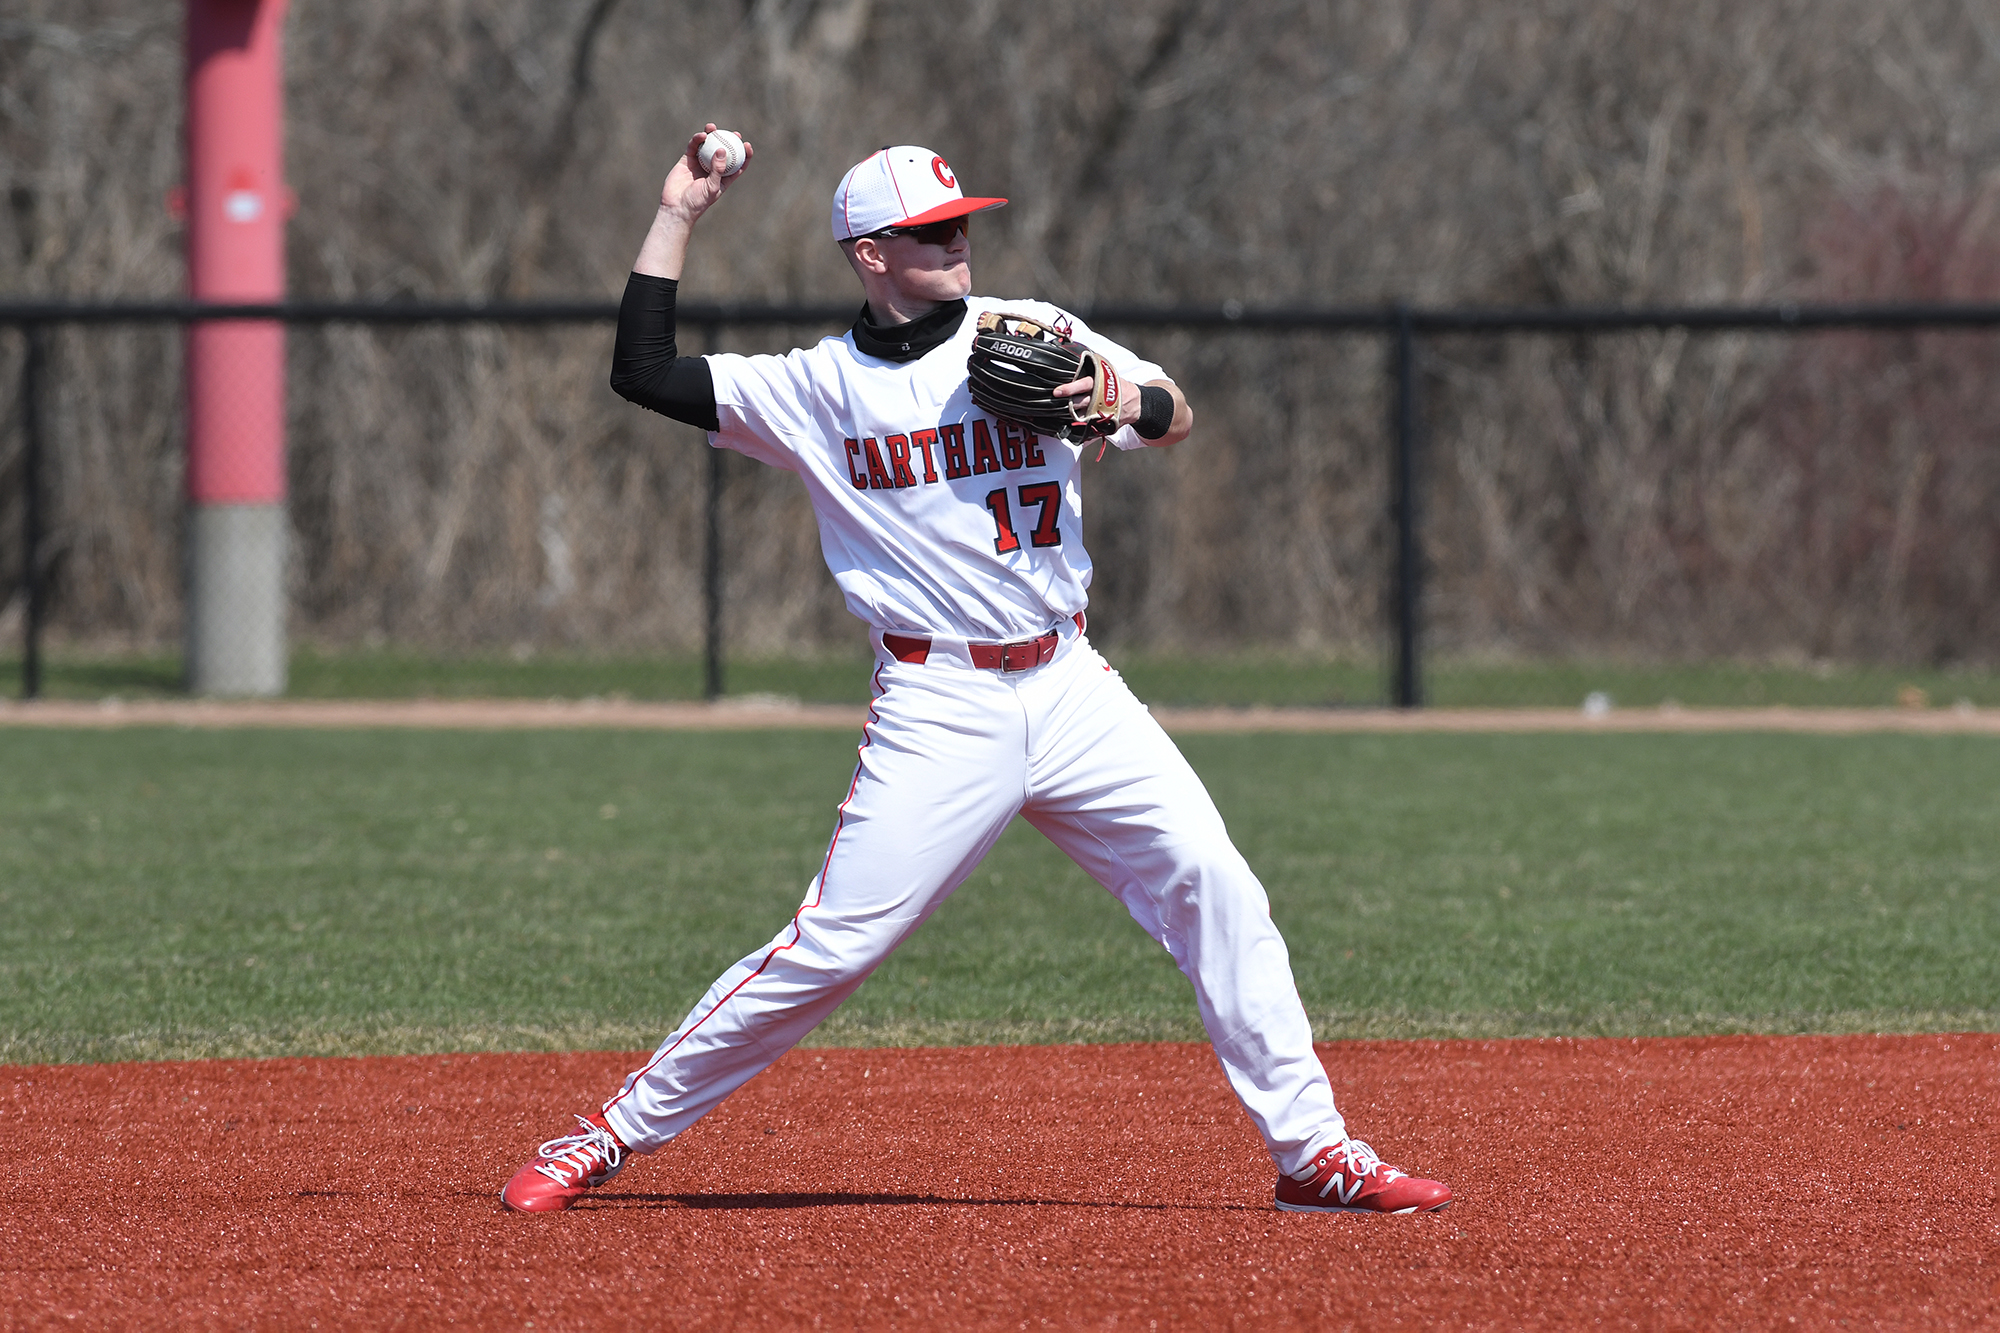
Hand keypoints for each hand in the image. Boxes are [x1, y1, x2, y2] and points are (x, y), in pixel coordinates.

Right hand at [635, 123, 752, 278]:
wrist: (677, 206)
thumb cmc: (697, 201)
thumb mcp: (711, 187)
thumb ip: (717, 169)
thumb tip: (722, 150)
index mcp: (723, 178)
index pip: (738, 164)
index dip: (744, 154)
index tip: (746, 145)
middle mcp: (712, 169)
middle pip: (724, 152)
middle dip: (730, 141)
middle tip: (734, 133)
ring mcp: (700, 163)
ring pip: (708, 146)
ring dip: (712, 135)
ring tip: (713, 127)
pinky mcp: (687, 160)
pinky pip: (693, 147)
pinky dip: (697, 140)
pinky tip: (702, 135)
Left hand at [1053, 363, 1139, 426]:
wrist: (1135, 402)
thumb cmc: (1117, 385)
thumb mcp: (1107, 373)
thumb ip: (1092, 369)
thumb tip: (1074, 360)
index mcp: (1100, 385)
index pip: (1083, 385)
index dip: (1070, 388)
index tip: (1057, 391)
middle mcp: (1100, 400)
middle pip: (1080, 403)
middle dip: (1070, 403)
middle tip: (1062, 402)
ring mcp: (1101, 414)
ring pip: (1081, 416)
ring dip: (1075, 414)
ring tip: (1073, 410)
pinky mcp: (1102, 425)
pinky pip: (1087, 427)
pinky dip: (1081, 425)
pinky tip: (1078, 420)